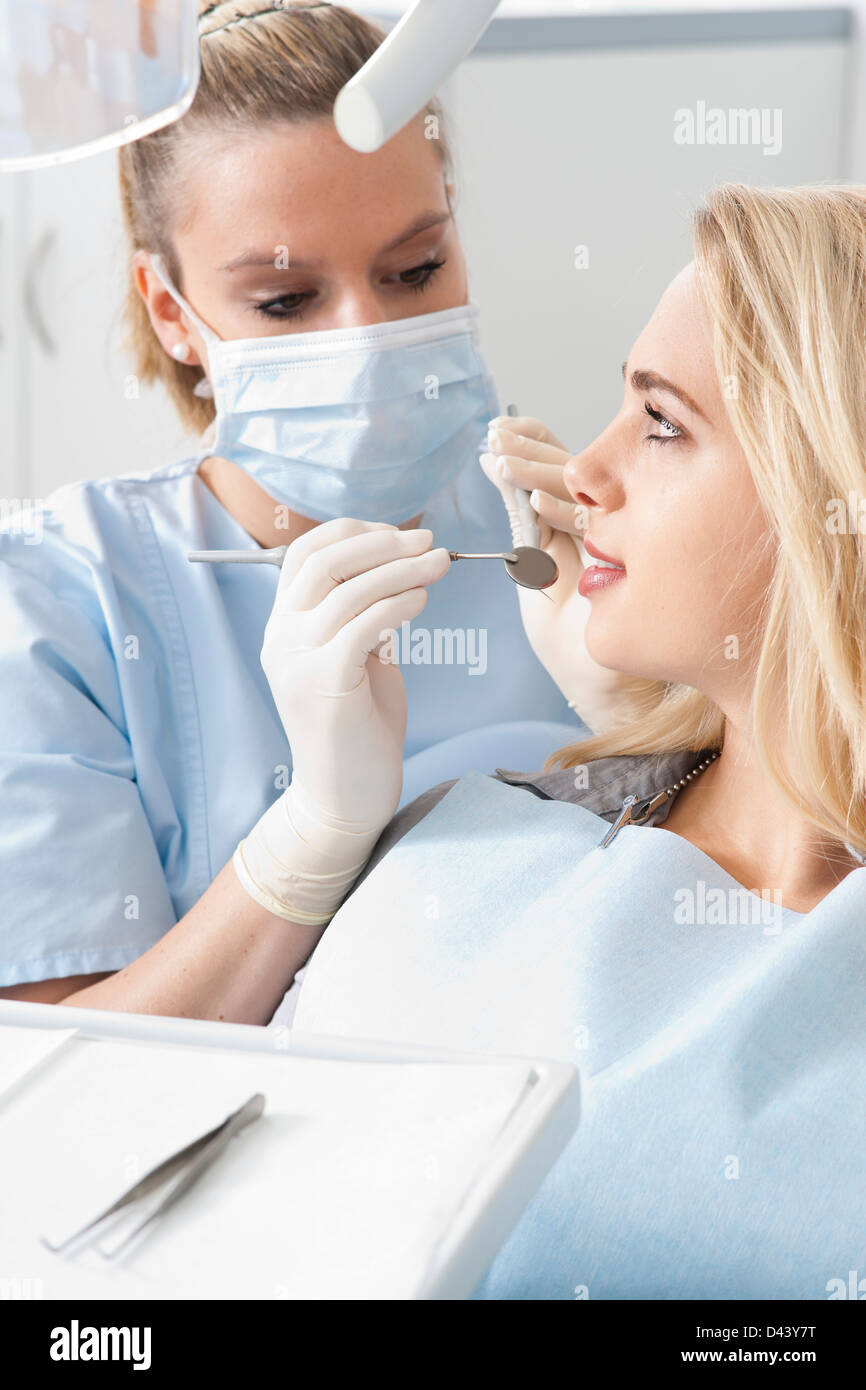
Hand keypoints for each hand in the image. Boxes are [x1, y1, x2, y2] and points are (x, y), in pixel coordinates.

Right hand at [234, 519, 450, 922]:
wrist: (345, 796)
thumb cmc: (360, 725)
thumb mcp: (358, 656)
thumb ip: (365, 614)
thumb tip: (401, 564)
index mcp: (284, 625)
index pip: (305, 554)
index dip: (354, 533)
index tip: (401, 534)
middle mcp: (280, 638)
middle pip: (322, 561)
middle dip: (381, 543)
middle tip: (429, 541)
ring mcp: (296, 661)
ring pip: (347, 591)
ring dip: (401, 570)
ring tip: (439, 566)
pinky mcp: (322, 684)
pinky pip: (361, 626)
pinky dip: (396, 605)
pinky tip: (422, 602)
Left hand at [480, 416, 639, 732]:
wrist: (597, 679)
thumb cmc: (564, 627)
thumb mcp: (530, 564)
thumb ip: (520, 516)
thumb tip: (493, 466)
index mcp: (580, 513)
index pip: (558, 460)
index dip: (529, 440)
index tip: (494, 430)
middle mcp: (603, 518)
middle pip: (568, 467)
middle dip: (527, 449)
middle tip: (494, 437)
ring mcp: (618, 535)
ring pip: (579, 491)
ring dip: (536, 472)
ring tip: (500, 463)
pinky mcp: (624, 561)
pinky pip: (590, 529)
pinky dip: (560, 514)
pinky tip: (532, 502)